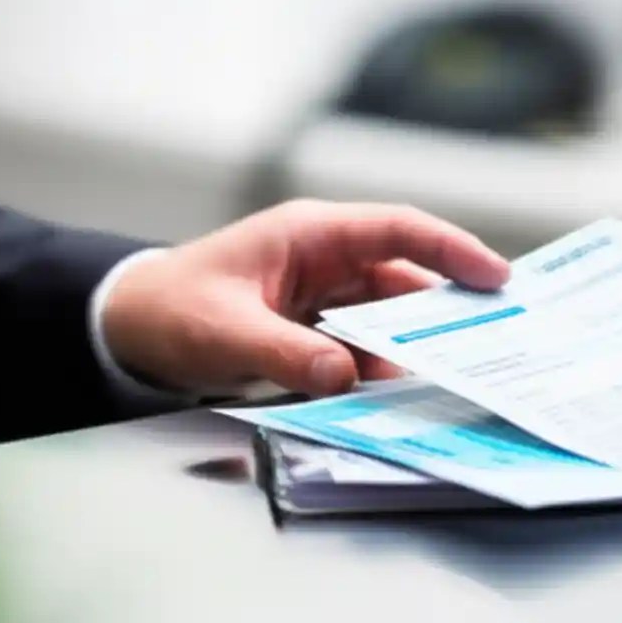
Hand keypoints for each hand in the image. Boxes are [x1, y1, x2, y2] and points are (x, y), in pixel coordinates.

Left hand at [101, 200, 509, 395]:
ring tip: (454, 373)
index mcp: (311, 234)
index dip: (452, 250)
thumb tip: (345, 376)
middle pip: (406, 278)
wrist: (125, 328)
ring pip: (390, 316)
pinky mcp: (316, 328)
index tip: (496, 278)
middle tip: (496, 337)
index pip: (398, 231)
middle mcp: (327, 258)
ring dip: (414, 344)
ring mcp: (324, 294)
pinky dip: (383, 366)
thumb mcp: (224, 332)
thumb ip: (285, 353)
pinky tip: (400, 392)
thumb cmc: (168, 310)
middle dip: (447, 307)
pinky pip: (365, 345)